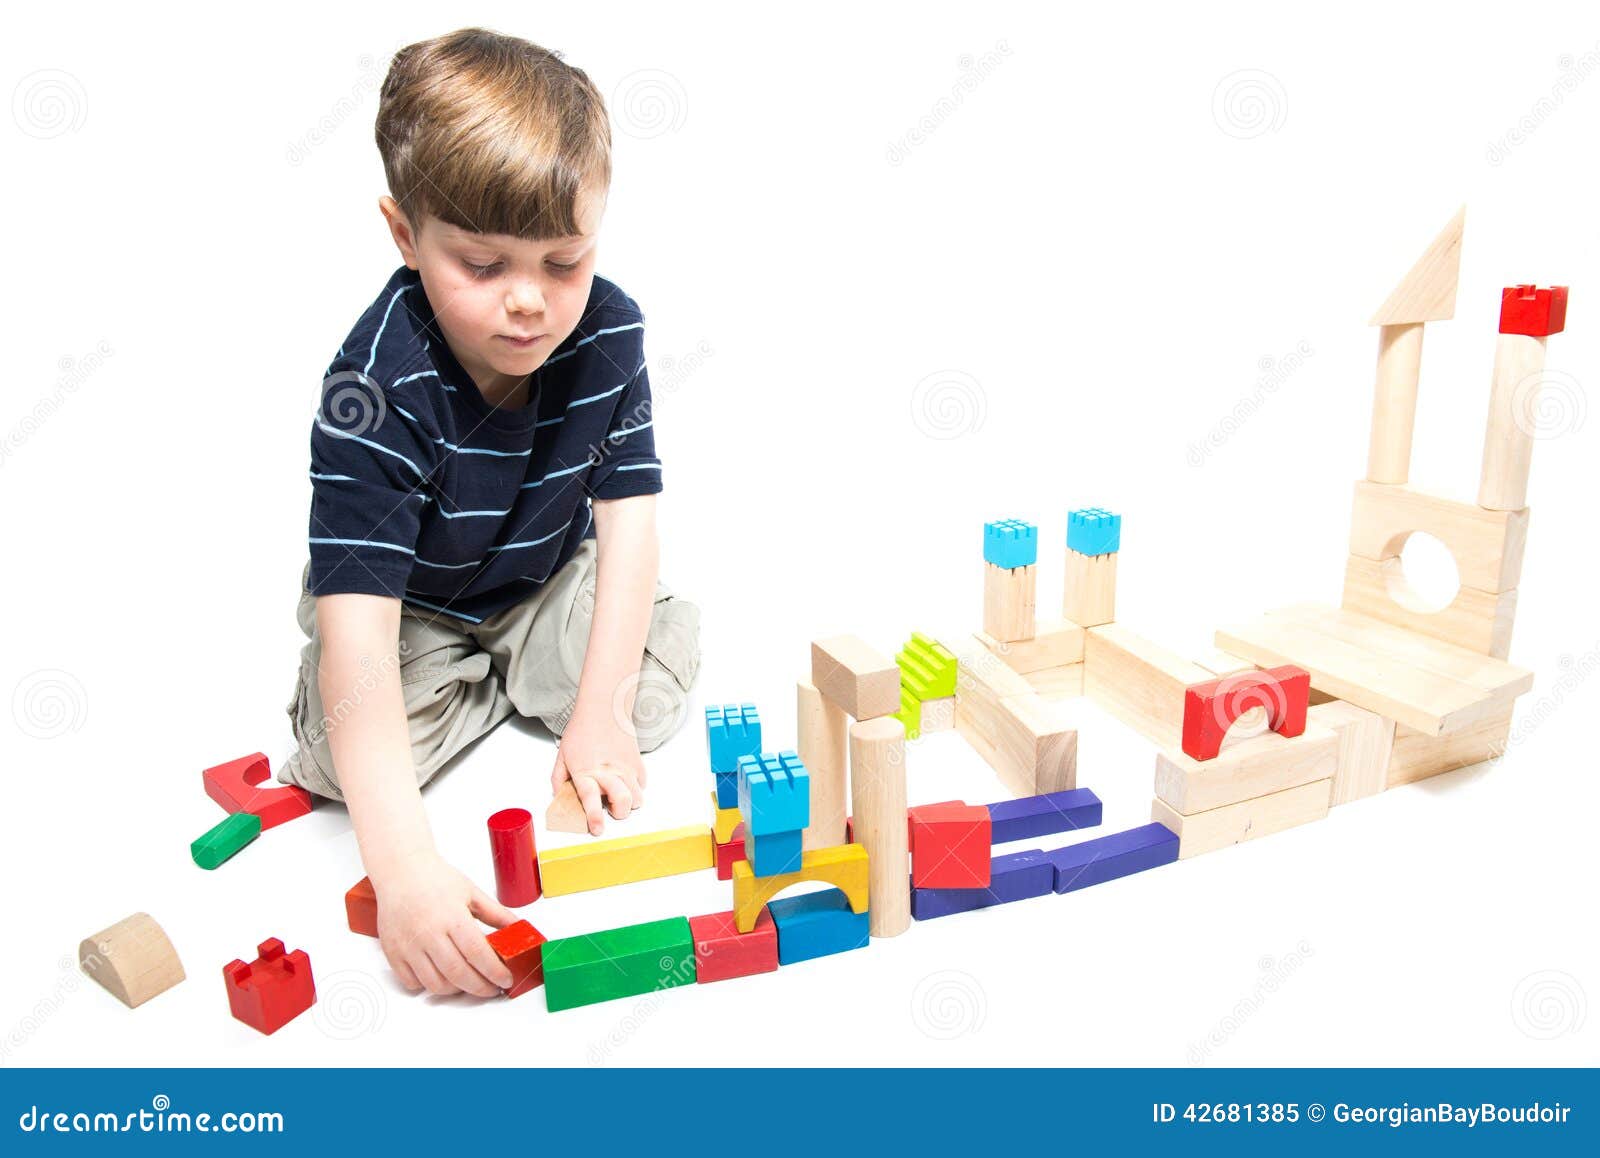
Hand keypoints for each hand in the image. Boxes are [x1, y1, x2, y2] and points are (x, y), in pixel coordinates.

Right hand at [371, 852, 517, 996]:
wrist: (401, 871)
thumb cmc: (435, 879)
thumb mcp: (471, 892)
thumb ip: (496, 914)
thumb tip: (518, 928)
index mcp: (451, 916)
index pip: (477, 953)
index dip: (494, 971)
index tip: (506, 980)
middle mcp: (428, 933)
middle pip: (458, 974)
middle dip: (480, 987)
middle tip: (492, 988)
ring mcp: (408, 945)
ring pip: (435, 984)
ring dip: (456, 990)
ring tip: (469, 982)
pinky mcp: (393, 953)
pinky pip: (412, 983)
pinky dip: (429, 986)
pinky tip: (442, 976)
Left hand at [551, 708, 645, 835]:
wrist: (605, 707)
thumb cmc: (582, 729)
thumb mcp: (562, 753)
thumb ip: (559, 779)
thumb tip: (559, 797)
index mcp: (586, 771)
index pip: (591, 799)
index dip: (594, 818)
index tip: (597, 829)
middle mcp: (608, 771)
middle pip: (623, 802)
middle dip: (619, 814)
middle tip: (611, 811)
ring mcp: (625, 767)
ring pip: (637, 797)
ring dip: (630, 803)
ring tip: (619, 796)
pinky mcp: (637, 762)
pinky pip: (642, 784)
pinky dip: (636, 788)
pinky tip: (625, 781)